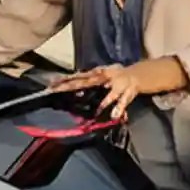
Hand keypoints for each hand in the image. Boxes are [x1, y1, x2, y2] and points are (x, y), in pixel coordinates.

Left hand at [48, 57, 189, 122]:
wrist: (139, 73)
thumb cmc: (116, 78)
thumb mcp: (100, 80)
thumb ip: (87, 86)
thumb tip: (71, 90)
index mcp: (97, 74)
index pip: (77, 76)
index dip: (64, 80)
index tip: (50, 85)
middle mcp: (105, 76)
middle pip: (85, 81)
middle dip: (71, 85)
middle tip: (57, 89)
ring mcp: (118, 83)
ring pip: (107, 92)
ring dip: (101, 101)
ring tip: (92, 108)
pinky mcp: (129, 91)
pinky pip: (123, 101)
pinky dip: (119, 108)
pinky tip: (115, 116)